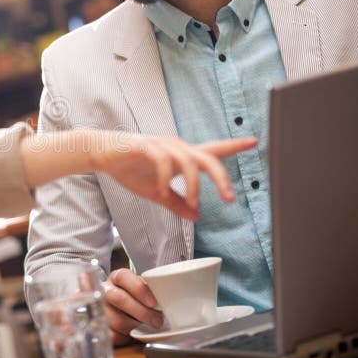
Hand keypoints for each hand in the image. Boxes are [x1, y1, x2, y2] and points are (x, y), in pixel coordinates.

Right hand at [90, 134, 257, 220]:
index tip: (255, 142)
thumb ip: (176, 203)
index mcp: (181, 157)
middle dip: (221, 178)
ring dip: (194, 185)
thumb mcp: (155, 192)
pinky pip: (163, 161)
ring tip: (193, 203)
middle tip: (229, 198)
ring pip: (188, 161)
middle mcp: (176, 148)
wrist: (102, 154)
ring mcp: (161, 146)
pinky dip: (166, 178)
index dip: (234, 146)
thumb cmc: (129, 168)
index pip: (213, 150)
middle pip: (208, 158)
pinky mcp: (145, 146)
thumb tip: (197, 215)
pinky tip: (161, 191)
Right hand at [102, 268, 161, 344]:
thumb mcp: (142, 290)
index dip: (139, 289)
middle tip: (157, 321)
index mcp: (117, 278)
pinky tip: (132, 335)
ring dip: (136, 327)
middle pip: (119, 299)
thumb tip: (172, 300)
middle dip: (141, 312)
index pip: (124, 277)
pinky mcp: (101, 327)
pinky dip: (126, 338)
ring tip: (147, 330)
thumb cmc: (135, 298)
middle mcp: (105, 291)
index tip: (153, 302)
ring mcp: (101, 309)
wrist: (120, 309)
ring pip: (116, 320)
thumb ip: (151, 291)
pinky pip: (112, 335)